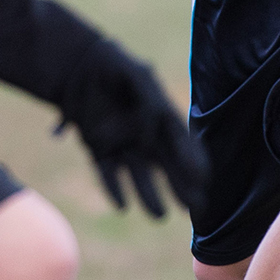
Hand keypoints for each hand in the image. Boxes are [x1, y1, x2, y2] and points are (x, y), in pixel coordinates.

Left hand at [57, 37, 206, 219]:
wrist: (76, 66)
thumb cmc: (111, 64)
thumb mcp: (135, 74)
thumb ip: (149, 96)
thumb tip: (155, 124)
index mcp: (160, 116)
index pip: (181, 141)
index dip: (193, 159)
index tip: (203, 178)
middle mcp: (145, 135)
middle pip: (167, 166)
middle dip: (182, 187)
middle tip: (197, 208)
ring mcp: (122, 145)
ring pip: (139, 175)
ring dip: (149, 195)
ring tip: (159, 215)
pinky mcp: (98, 151)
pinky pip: (108, 174)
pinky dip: (114, 189)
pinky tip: (122, 205)